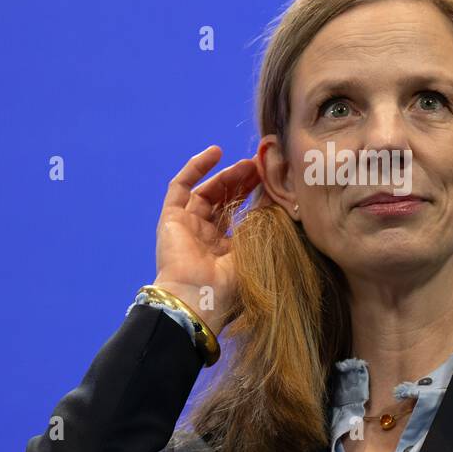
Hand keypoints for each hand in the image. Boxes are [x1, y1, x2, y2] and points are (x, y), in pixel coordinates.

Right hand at [152, 145, 259, 336]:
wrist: (199, 299)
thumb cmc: (232, 285)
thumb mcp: (255, 250)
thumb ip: (265, 222)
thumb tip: (281, 196)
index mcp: (226, 251)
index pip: (240, 214)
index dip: (255, 195)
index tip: (273, 179)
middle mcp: (205, 238)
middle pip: (224, 200)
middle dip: (244, 182)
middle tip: (264, 168)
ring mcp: (187, 227)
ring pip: (207, 192)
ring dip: (228, 175)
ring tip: (250, 164)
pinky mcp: (171, 219)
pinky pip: (181, 187)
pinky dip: (196, 167)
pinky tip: (216, 153)